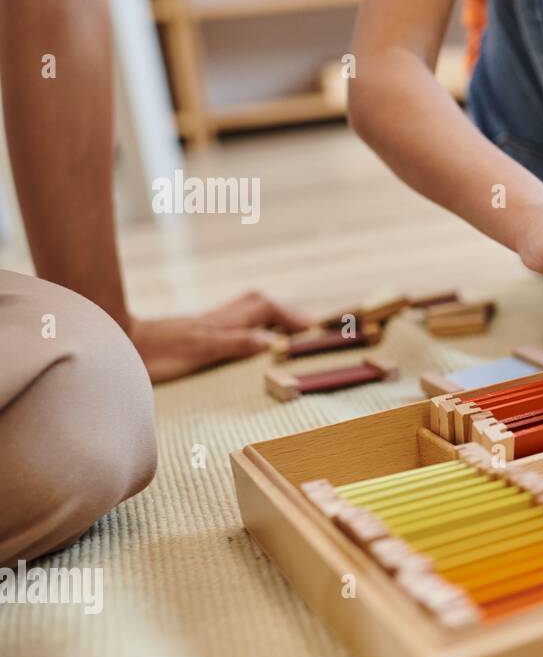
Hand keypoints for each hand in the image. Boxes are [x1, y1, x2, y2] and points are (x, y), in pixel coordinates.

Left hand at [128, 291, 312, 382]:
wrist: (114, 345)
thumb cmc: (153, 352)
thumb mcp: (198, 350)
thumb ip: (235, 343)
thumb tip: (272, 340)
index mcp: (221, 322)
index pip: (266, 308)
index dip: (292, 316)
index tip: (314, 328)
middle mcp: (215, 320)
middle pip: (258, 304)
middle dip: (285, 311)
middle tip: (306, 327)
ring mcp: (203, 326)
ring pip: (244, 312)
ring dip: (269, 316)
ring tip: (286, 331)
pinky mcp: (191, 336)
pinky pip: (231, 325)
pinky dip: (249, 327)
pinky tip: (245, 341)